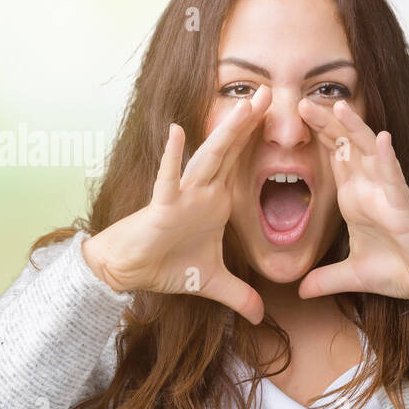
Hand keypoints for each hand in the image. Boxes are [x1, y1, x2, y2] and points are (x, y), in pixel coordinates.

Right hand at [82, 86, 271, 324]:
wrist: (129, 272)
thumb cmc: (166, 266)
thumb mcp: (213, 283)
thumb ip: (240, 296)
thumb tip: (261, 316)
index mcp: (216, 200)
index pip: (241, 165)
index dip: (258, 141)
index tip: (280, 118)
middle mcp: (201, 191)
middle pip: (229, 151)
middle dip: (248, 123)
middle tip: (268, 91)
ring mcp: (181, 196)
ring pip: (206, 158)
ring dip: (224, 133)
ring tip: (242, 105)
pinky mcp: (161, 207)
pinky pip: (168, 180)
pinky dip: (172, 158)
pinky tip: (177, 133)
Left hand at [295, 98, 408, 304]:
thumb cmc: (402, 270)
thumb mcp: (353, 276)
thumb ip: (326, 279)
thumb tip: (300, 292)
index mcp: (356, 200)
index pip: (335, 160)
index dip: (319, 137)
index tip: (295, 116)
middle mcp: (371, 191)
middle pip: (347, 149)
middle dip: (327, 125)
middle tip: (303, 102)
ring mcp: (388, 196)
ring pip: (370, 155)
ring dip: (355, 130)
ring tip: (339, 105)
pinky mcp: (404, 209)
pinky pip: (394, 180)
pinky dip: (386, 160)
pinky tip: (380, 139)